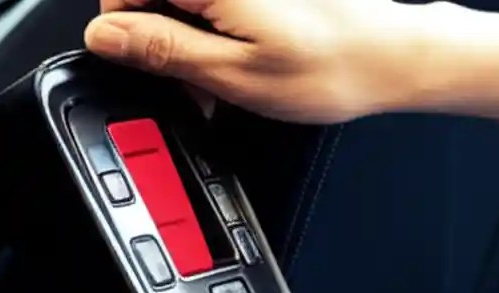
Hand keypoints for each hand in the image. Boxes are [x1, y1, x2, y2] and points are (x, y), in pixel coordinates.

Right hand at [84, 0, 458, 122]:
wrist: (394, 57)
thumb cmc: (332, 67)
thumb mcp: (233, 73)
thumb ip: (162, 50)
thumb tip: (104, 37)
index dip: (127, 29)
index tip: (154, 64)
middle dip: (161, 36)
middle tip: (196, 80)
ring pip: (183, 2)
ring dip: (191, 37)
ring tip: (225, 75)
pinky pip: (215, 5)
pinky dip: (218, 30)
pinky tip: (242, 56)